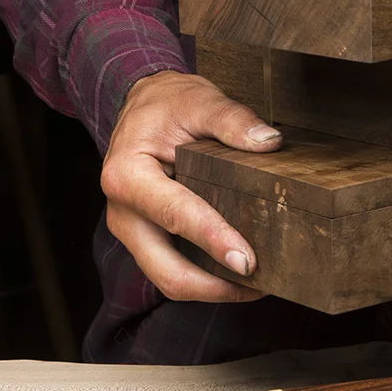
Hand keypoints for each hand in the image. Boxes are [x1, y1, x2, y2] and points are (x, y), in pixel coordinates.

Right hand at [101, 70, 282, 301]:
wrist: (144, 107)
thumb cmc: (167, 104)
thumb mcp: (199, 100)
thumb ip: (232, 120)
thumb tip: (268, 142)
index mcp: (127, 175)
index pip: (175, 215)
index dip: (213, 240)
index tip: (248, 261)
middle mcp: (123, 212)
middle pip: (166, 270)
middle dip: (214, 286)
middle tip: (261, 284)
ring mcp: (133, 231)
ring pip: (170, 280)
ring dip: (214, 290)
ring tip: (260, 285)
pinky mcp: (149, 239)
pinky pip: (177, 270)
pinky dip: (209, 280)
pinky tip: (243, 276)